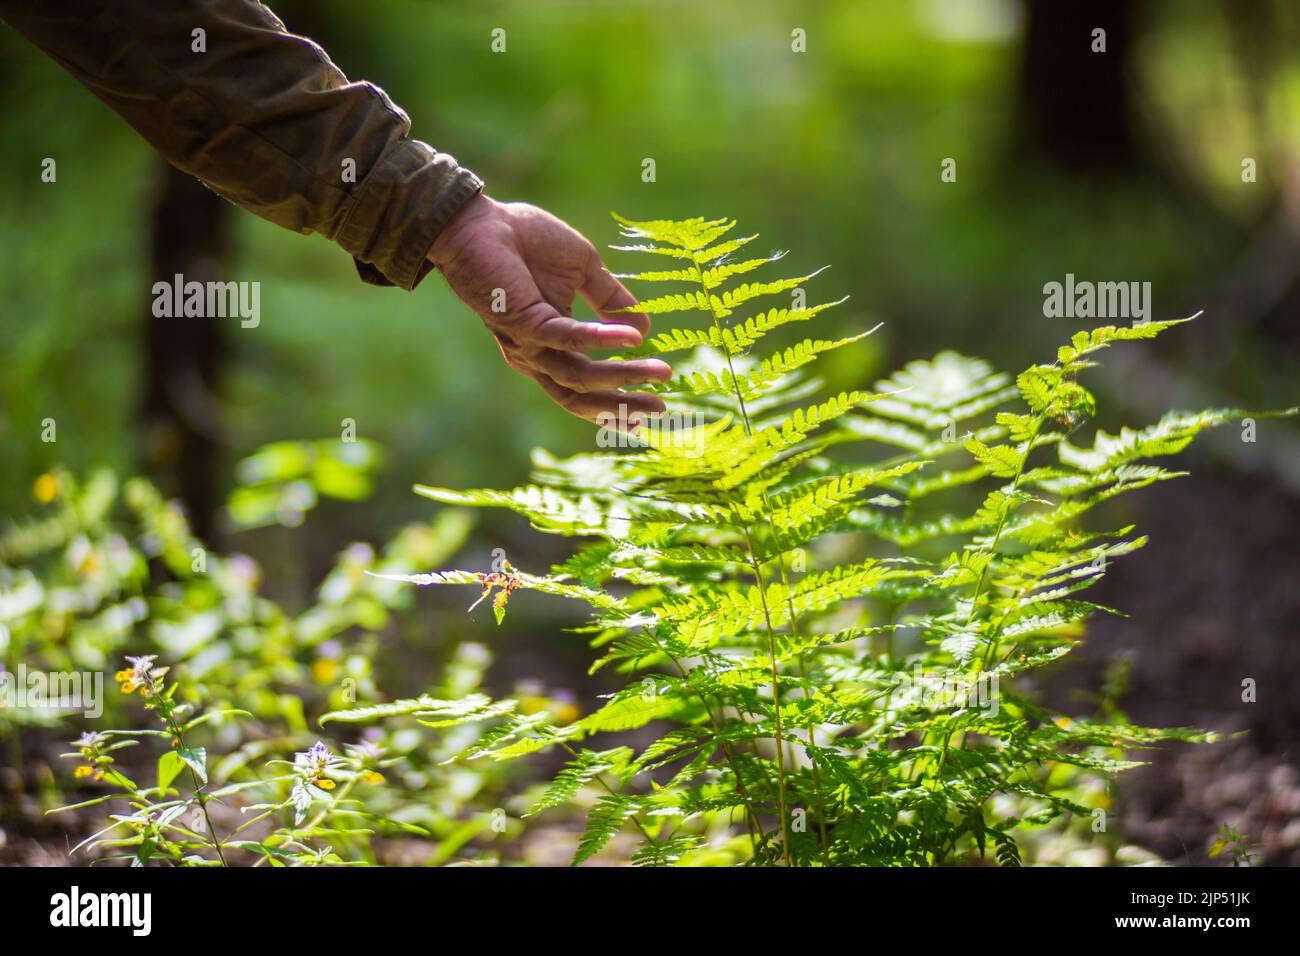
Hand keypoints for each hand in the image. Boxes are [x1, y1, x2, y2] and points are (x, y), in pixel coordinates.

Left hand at [428, 194, 671, 424]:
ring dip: (623, 376)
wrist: (480, 219)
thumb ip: (612, 300)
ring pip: (577, 376)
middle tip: (661, 408)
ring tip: (661, 372)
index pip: (582, 389)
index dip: (614, 405)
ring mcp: (527, 341)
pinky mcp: (522, 321)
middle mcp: (535, 354)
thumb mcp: (584, 270)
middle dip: (623, 405)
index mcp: (549, 345)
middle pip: (580, 396)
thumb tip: (646, 328)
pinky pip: (566, 338)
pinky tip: (632, 338)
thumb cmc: (525, 241)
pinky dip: (601, 340)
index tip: (646, 418)